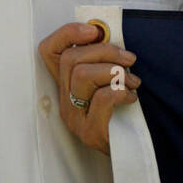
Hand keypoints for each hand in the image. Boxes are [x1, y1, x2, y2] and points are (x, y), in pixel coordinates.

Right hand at [38, 22, 139, 155]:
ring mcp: (74, 118)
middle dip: (105, 50)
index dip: (68, 33)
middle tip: (129, 59)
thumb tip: (106, 33)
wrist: (132, 151)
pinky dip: (122, 91)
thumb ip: (101, 59)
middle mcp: (64, 100)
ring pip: (83, 75)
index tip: (94, 30)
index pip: (49, 50)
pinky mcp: (89, 132)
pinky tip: (131, 98)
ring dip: (115, 71)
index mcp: (67, 84)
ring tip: (133, 81)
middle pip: (71, 59)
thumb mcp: (108, 81)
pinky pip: (102, 98)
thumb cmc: (122, 112)